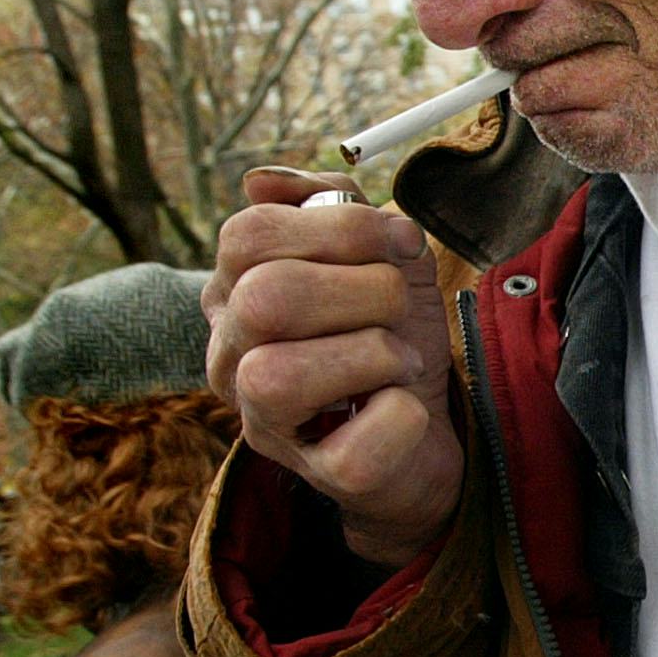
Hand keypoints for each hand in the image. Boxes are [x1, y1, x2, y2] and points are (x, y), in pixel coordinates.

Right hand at [205, 166, 464, 568]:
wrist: (427, 430)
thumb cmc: (388, 334)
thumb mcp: (374, 255)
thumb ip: (331, 204)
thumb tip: (264, 181)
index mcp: (235, 294)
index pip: (246, 236)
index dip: (339, 227)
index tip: (397, 241)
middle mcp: (230, 359)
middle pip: (265, 298)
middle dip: (364, 288)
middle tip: (399, 306)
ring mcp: (264, 423)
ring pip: (280, 376)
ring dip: (373, 352)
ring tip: (398, 359)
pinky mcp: (320, 475)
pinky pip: (359, 442)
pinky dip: (403, 415)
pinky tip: (402, 408)